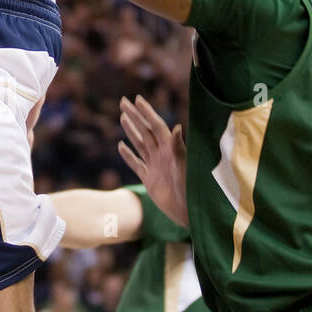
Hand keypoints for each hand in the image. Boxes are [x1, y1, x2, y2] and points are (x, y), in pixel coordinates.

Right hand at [118, 94, 188, 227]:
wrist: (188, 212)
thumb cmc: (191, 190)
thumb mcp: (184, 167)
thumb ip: (179, 148)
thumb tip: (176, 127)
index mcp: (170, 148)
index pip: (156, 125)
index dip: (146, 112)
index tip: (137, 99)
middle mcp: (162, 154)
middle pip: (145, 131)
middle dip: (134, 116)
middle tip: (123, 101)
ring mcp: (155, 166)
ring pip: (140, 144)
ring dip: (131, 130)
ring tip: (122, 117)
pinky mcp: (149, 180)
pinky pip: (136, 164)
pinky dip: (128, 155)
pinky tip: (121, 146)